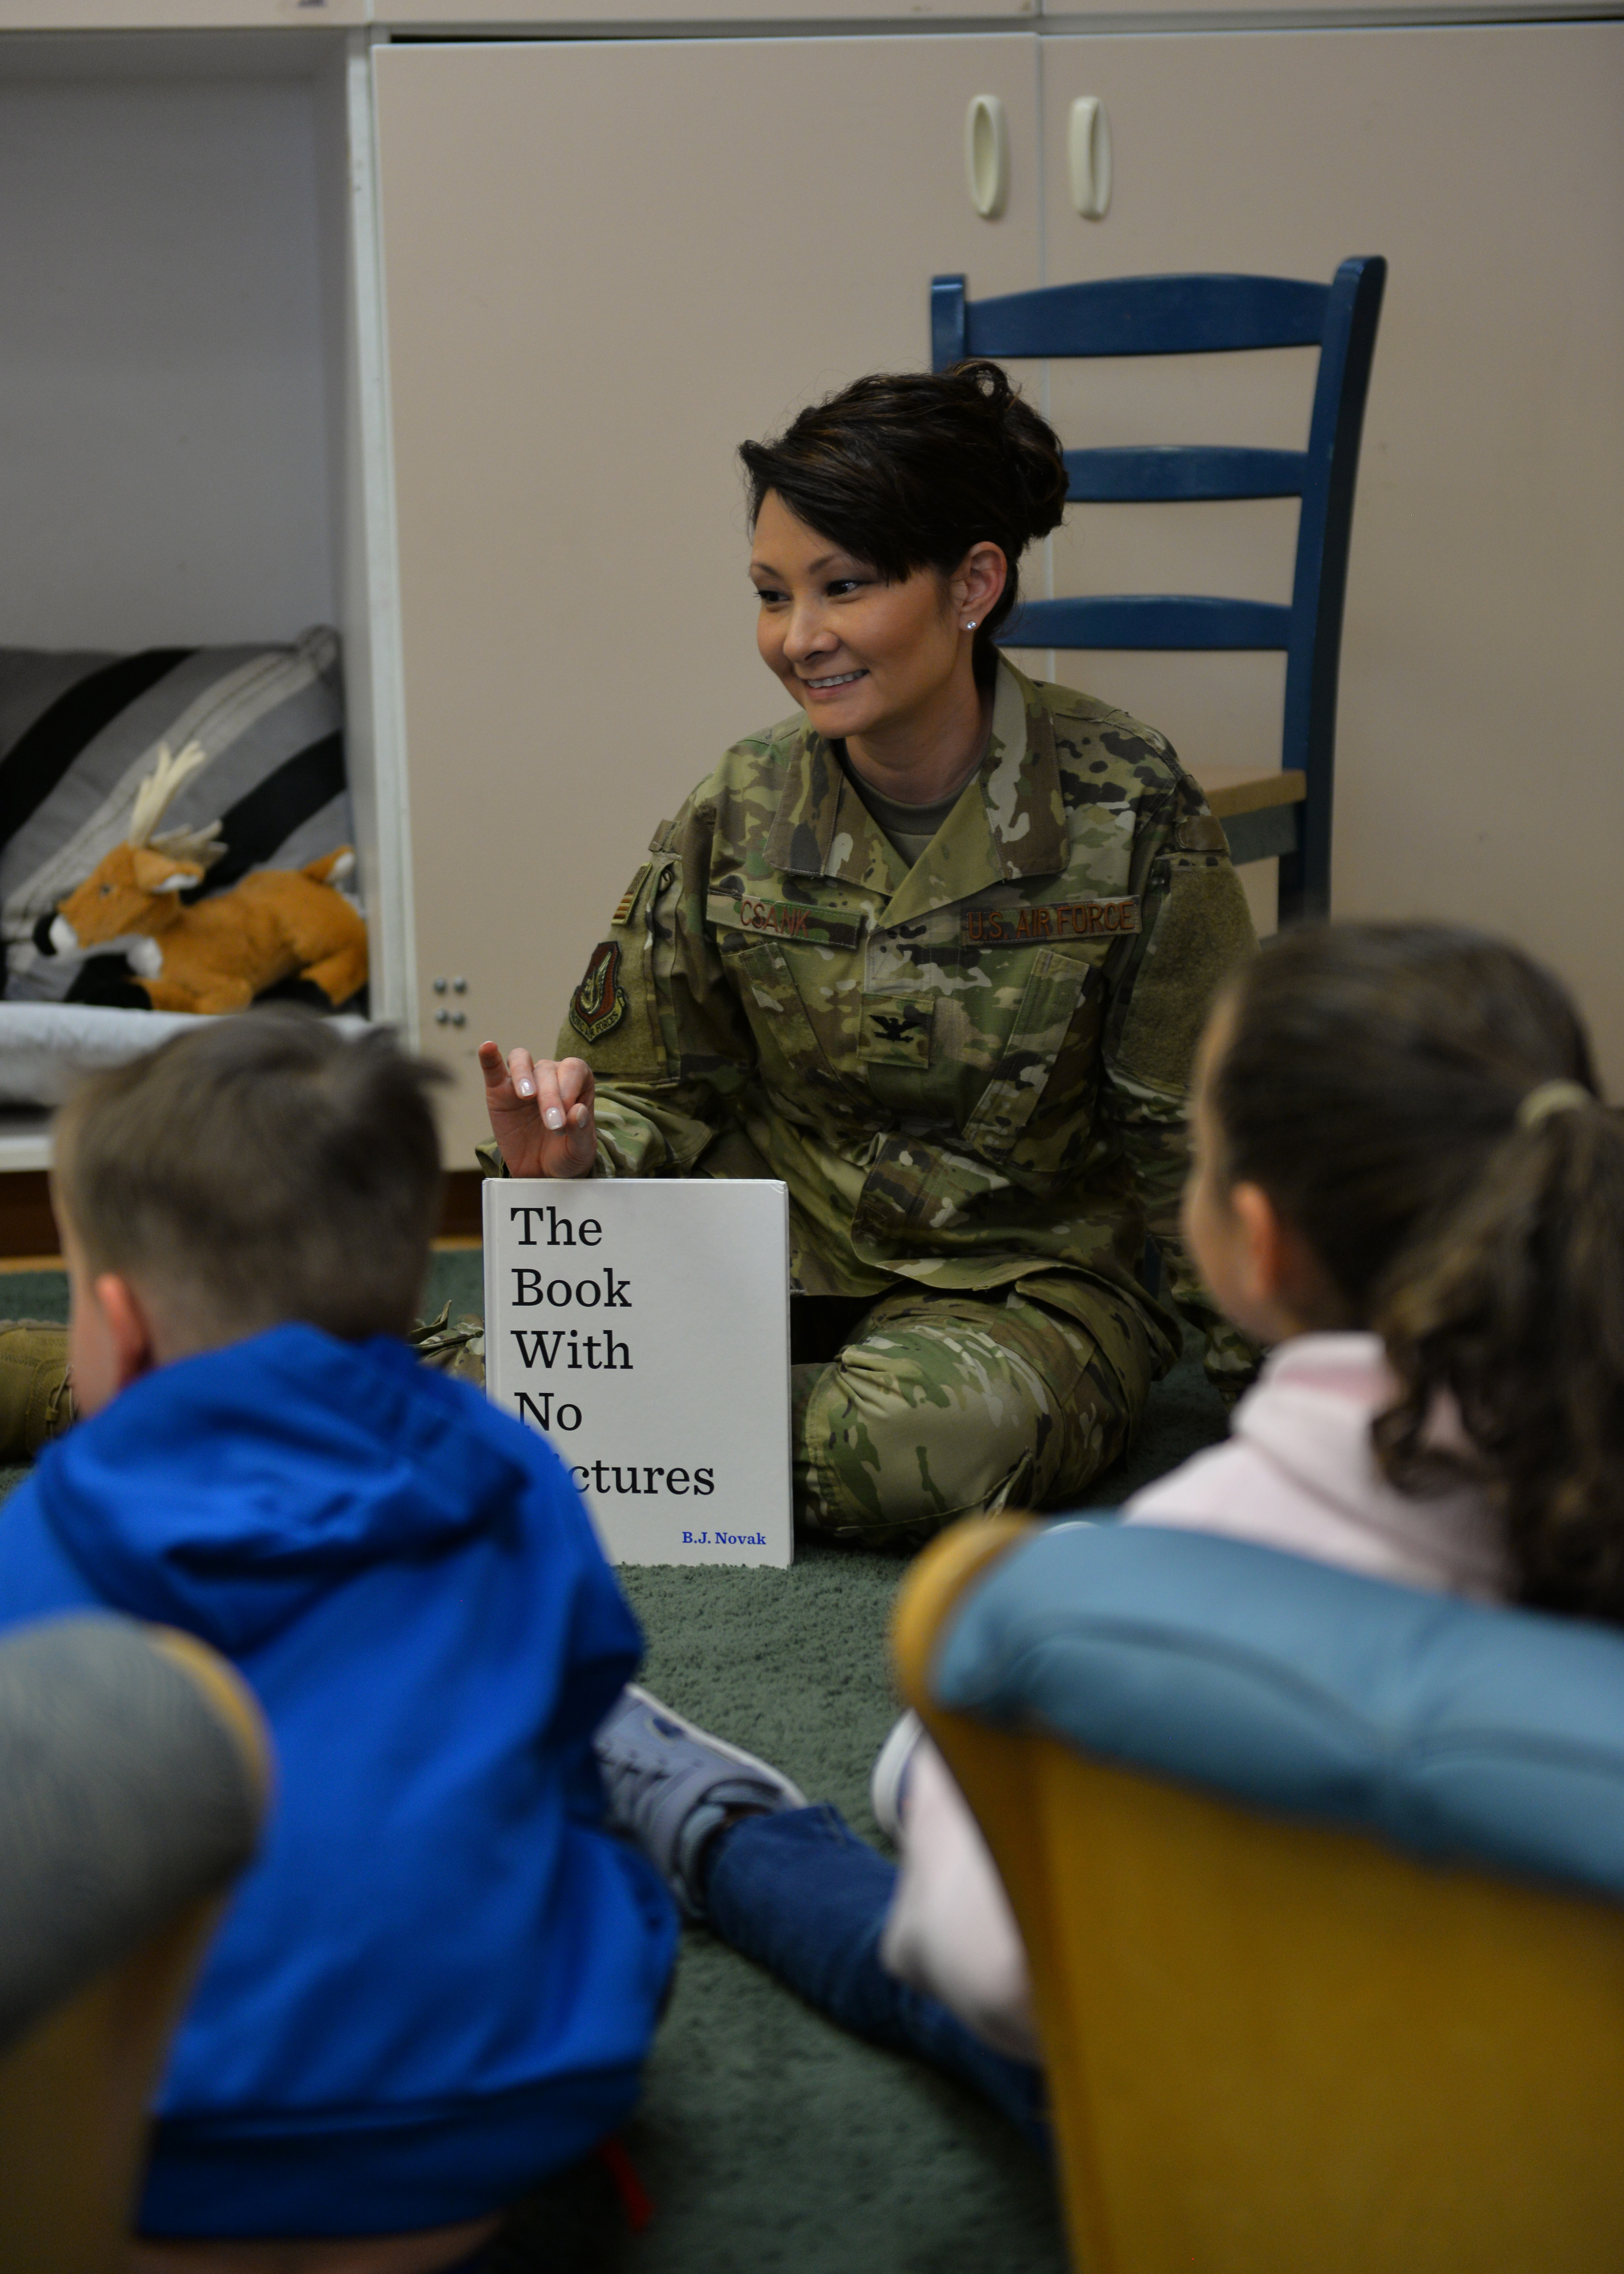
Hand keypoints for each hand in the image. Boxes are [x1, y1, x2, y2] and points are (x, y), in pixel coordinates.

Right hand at [478, 1042, 596, 1178]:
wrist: (542, 1174)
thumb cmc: (566, 1155)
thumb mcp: (580, 1151)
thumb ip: (581, 1131)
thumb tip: (577, 1110)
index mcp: (577, 1082)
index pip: (574, 1069)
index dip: (570, 1088)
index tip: (566, 1117)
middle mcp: (551, 1075)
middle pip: (547, 1069)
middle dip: (550, 1096)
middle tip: (552, 1125)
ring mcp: (524, 1081)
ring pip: (521, 1059)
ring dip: (524, 1074)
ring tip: (526, 1096)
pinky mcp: (499, 1091)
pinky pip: (493, 1068)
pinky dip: (489, 1057)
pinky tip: (487, 1047)